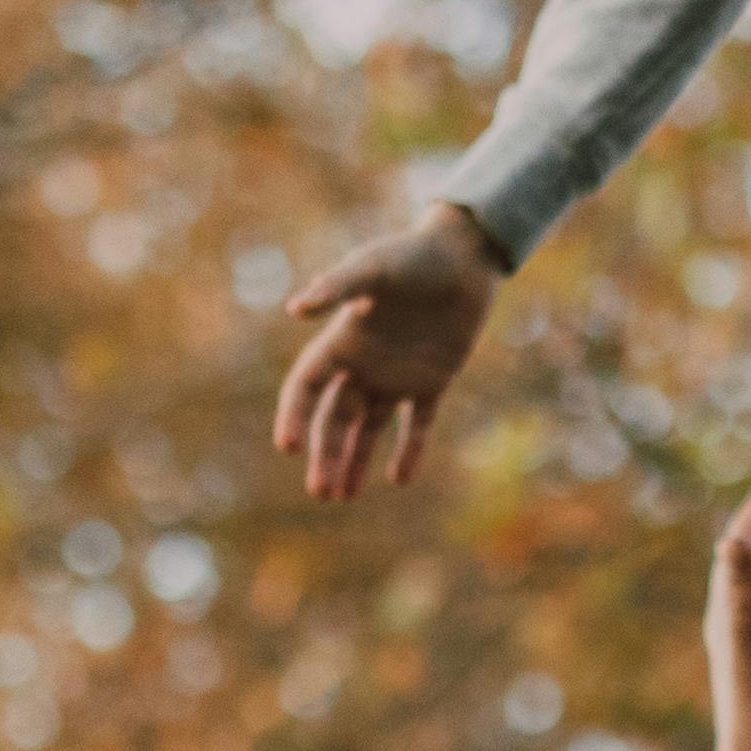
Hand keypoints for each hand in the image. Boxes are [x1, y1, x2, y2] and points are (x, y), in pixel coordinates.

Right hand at [272, 202, 510, 499]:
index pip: (307, 386)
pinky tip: (399, 480)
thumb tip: (295, 309)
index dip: (293, 415)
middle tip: (320, 492)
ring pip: (369, 427)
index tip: (286, 446)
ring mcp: (398, 374)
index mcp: (343, 340)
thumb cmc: (412, 254)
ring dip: (354, 461)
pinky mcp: (434, 379)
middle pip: (335, 419)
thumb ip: (337, 287)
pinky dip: (409, 449)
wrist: (464, 254)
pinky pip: (418, 422)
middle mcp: (365, 363)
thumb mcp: (373, 268)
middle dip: (325, 455)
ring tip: (342, 496)